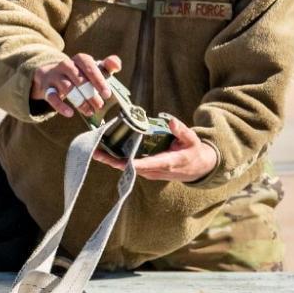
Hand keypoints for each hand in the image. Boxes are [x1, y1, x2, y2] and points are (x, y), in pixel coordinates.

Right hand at [32, 53, 122, 118]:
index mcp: (80, 59)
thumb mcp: (93, 68)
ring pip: (67, 88)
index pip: (89, 65)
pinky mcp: (47, 88)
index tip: (107, 94)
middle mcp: (66, 65)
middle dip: (90, 93)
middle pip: (78, 78)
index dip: (98, 79)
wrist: (51, 75)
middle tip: (100, 105)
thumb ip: (107, 65)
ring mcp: (55, 76)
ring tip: (89, 111)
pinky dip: (60, 106)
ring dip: (79, 101)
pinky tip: (70, 113)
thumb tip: (116, 65)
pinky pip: (52, 97)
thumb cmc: (79, 73)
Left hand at [93, 114, 218, 182]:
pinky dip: (118, 160)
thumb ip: (181, 130)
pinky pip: (130, 167)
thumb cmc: (194, 151)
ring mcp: (151, 172)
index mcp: (168, 162)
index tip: (120, 161)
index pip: (149, 164)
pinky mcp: (147, 171)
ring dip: (112, 161)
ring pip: (128, 168)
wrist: (198, 168)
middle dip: (114, 161)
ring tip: (95, 151)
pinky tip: (106, 152)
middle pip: (132, 168)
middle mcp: (156, 170)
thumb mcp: (191, 139)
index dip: (134, 163)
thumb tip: (170, 120)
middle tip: (96, 152)